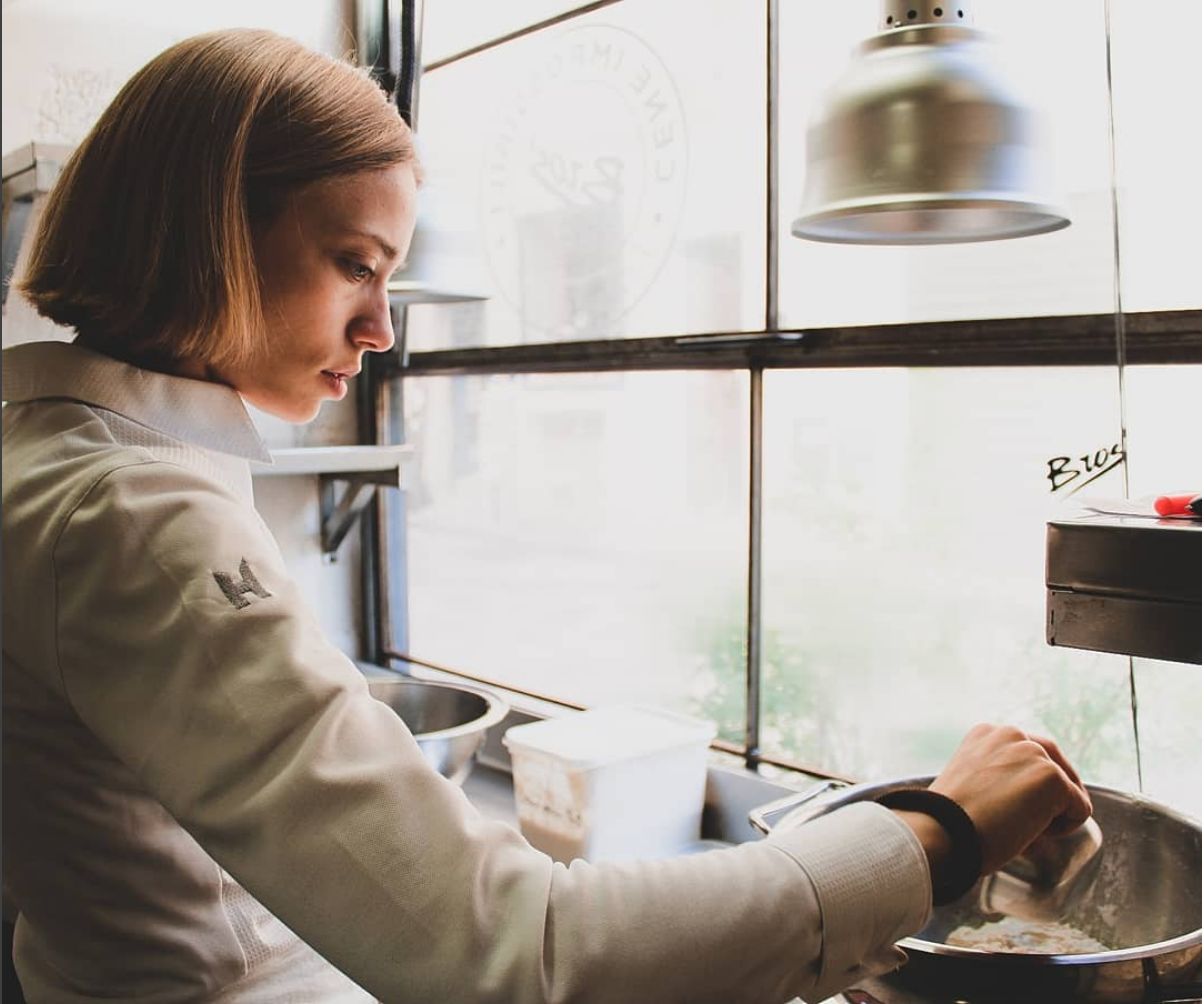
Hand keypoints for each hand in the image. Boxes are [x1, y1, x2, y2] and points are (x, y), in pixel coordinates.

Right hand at [927, 723, 1092, 875]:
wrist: (942, 831)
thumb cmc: (950, 819)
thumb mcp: (970, 780)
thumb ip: (995, 773)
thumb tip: (1023, 798)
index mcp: (988, 732)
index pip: (1029, 756)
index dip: (1023, 788)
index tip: (1003, 808)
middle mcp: (1012, 734)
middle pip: (1055, 764)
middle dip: (1047, 796)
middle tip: (1019, 821)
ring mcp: (1034, 753)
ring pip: (1068, 788)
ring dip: (1052, 812)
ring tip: (1020, 826)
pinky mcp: (1052, 777)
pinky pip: (1080, 809)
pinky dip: (1063, 828)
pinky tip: (1030, 832)